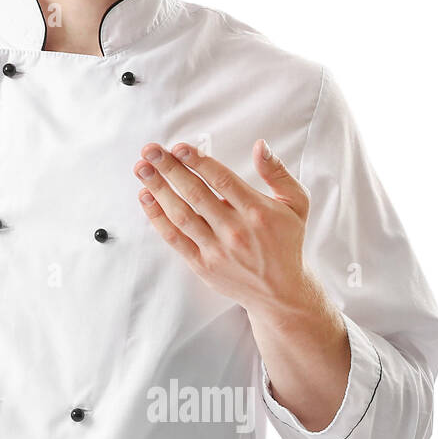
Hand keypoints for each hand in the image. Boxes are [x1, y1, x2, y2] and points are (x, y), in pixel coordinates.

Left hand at [132, 138, 314, 318]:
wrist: (281, 292)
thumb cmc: (286, 243)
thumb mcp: (296, 204)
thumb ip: (277, 173)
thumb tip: (260, 146)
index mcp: (257, 211)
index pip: (220, 180)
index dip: (197, 161)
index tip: (178, 147)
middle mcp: (235, 230)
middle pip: (194, 193)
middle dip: (169, 169)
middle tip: (150, 151)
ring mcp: (216, 249)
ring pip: (180, 214)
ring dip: (158, 189)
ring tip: (141, 169)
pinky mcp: (202, 265)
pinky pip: (174, 238)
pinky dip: (157, 217)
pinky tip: (146, 197)